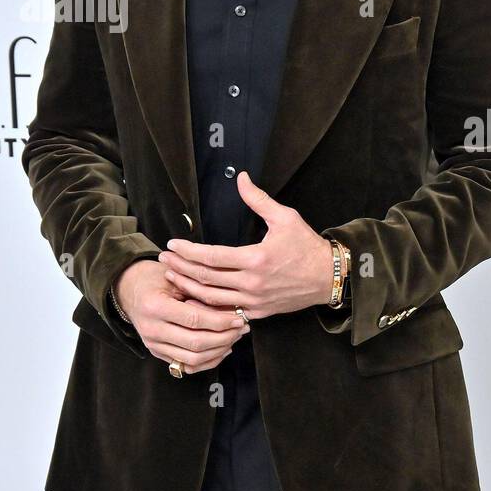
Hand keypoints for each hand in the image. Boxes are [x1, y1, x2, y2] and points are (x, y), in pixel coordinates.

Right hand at [114, 259, 249, 372]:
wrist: (130, 289)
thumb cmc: (157, 278)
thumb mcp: (177, 277)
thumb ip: (200, 293)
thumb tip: (232, 307)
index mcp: (154, 306)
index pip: (194, 319)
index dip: (220, 321)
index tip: (239, 318)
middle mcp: (151, 329)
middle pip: (195, 343)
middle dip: (224, 337)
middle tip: (242, 328)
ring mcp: (153, 344)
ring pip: (193, 359)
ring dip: (219, 350)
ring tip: (235, 337)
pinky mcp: (157, 353)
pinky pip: (186, 366)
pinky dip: (208, 361)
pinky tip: (223, 349)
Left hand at [156, 171, 334, 319]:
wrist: (328, 277)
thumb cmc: (307, 246)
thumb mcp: (285, 217)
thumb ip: (258, 199)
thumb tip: (241, 177)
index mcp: (256, 258)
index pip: (211, 256)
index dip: (188, 251)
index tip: (173, 244)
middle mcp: (252, 283)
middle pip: (205, 278)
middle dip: (180, 268)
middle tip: (163, 260)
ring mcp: (254, 301)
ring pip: (211, 299)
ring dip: (187, 288)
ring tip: (171, 277)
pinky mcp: (258, 312)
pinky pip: (225, 313)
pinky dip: (206, 307)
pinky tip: (193, 299)